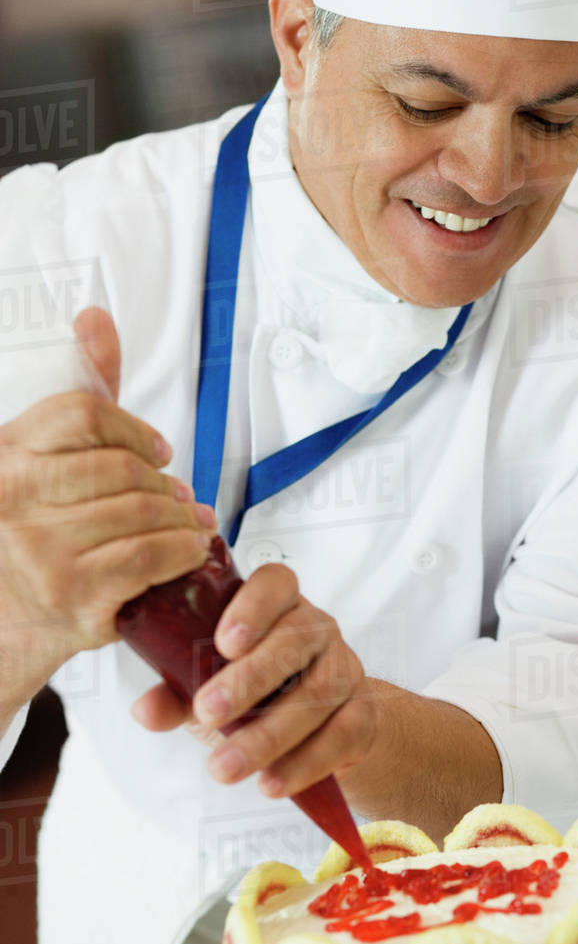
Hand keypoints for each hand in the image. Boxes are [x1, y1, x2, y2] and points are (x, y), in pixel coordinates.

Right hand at [0, 308, 217, 710]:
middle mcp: (11, 497)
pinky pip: (151, 557)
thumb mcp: (40, 457)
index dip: (134, 430)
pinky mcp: (72, 595)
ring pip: (142, 511)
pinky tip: (190, 549)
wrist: (4, 624)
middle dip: (165, 483)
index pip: (82, 413)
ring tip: (192, 521)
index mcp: (4, 454)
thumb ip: (79, 388)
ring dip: (182, 517)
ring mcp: (39, 549)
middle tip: (182, 495)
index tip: (159, 450)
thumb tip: (96, 318)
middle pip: (122, 467)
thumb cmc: (31, 533)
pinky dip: (183, 550)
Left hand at [130, 564, 378, 797]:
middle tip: (208, 712)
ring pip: (317, 692)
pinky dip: (305, 762)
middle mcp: (318, 629)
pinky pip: (341, 734)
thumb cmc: (262, 695)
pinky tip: (271, 783)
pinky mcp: (363, 714)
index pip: (276, 582)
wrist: (329, 730)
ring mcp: (346, 668)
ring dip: (268, 733)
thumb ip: (179, 693)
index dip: (252, 606)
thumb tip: (145, 710)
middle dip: (249, 678)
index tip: (223, 642)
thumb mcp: (213, 687)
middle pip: (294, 639)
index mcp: (279, 606)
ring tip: (226, 767)